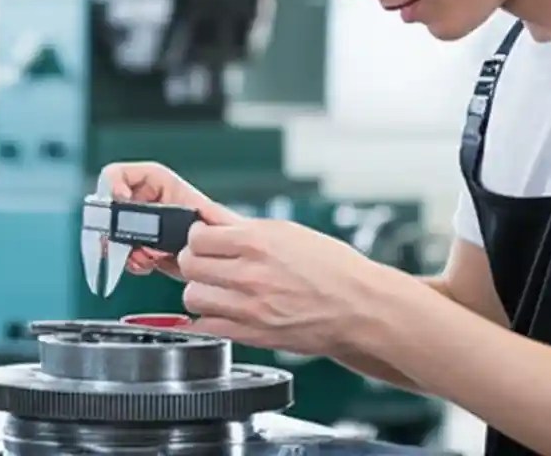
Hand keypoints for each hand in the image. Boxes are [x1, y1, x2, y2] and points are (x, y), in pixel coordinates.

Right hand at [96, 162, 241, 279]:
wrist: (230, 259)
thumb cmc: (226, 230)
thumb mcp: (206, 216)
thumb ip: (185, 213)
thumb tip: (178, 215)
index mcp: (158, 183)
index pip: (120, 174)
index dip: (114, 184)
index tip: (121, 201)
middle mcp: (144, 202)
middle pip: (110, 207)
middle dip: (115, 228)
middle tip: (128, 243)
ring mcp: (139, 226)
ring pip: (111, 233)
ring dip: (122, 248)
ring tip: (145, 259)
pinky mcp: (141, 247)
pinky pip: (120, 253)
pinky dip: (130, 261)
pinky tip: (147, 265)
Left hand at [177, 217, 395, 357]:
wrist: (361, 309)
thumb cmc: (333, 269)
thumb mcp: (288, 232)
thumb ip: (242, 225)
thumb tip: (210, 215)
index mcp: (258, 242)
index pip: (198, 236)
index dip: (198, 237)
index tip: (205, 241)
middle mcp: (251, 273)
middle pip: (189, 265)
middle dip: (195, 262)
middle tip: (208, 264)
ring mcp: (249, 307)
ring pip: (192, 297)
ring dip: (200, 291)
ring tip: (217, 289)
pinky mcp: (252, 334)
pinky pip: (206, 326)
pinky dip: (208, 319)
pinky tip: (223, 310)